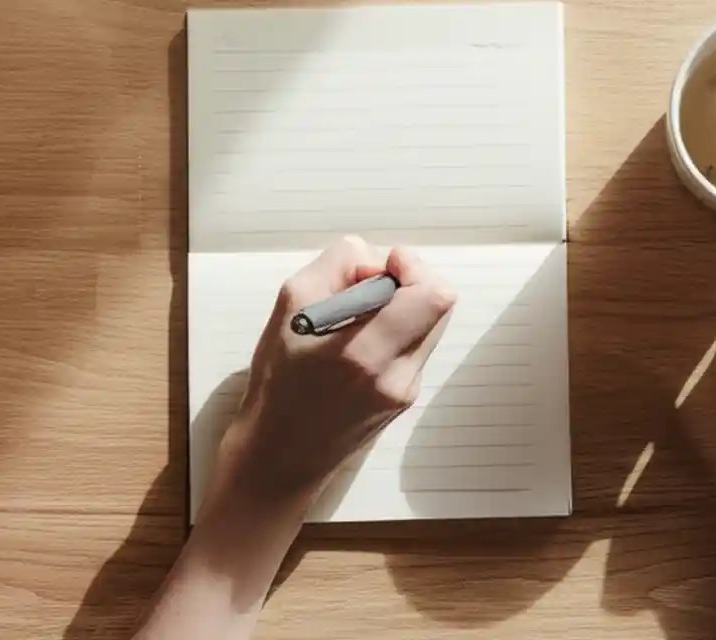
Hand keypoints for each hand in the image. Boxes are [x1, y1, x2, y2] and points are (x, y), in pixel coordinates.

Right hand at [206, 235, 456, 512]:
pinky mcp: (406, 399)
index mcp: (365, 353)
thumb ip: (334, 267)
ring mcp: (406, 390)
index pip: (431, 296)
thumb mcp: (289, 309)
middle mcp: (396, 375)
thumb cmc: (275, 383)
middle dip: (409, 282)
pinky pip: (415, 346)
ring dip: (403, 306)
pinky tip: (360, 341)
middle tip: (367, 286)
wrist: (279, 458)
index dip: (413, 267)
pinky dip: (396, 330)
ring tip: (359, 315)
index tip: (381, 265)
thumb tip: (373, 257)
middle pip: (440, 305)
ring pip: (430, 324)